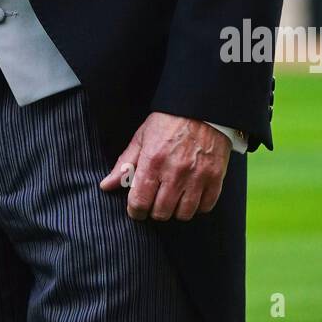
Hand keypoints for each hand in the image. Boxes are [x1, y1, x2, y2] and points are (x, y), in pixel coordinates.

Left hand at [99, 111, 230, 220]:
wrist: (201, 107)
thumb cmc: (168, 121)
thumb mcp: (142, 137)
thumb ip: (125, 164)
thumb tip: (106, 186)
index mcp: (153, 161)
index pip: (139, 202)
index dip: (135, 211)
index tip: (136, 209)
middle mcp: (175, 172)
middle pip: (161, 212)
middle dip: (154, 210)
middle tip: (155, 200)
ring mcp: (198, 176)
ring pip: (184, 214)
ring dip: (175, 210)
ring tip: (173, 198)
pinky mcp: (216, 178)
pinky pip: (206, 207)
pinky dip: (197, 206)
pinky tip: (191, 195)